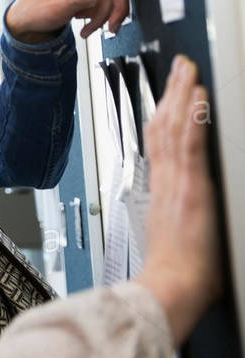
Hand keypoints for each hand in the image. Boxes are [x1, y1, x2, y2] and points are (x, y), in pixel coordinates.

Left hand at [5, 0, 132, 41]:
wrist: (29, 22)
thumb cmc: (37, 9)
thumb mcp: (56, 8)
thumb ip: (76, 0)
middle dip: (117, 7)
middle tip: (113, 27)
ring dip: (104, 18)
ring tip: (88, 31)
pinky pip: (106, 7)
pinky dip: (100, 20)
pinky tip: (87, 28)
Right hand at [135, 55, 221, 344]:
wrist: (171, 288)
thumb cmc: (175, 275)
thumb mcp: (172, 239)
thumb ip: (174, 220)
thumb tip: (180, 218)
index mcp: (161, 192)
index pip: (159, 143)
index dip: (162, 114)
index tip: (168, 95)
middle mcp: (165, 182)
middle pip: (163, 127)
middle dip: (171, 95)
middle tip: (179, 69)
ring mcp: (177, 182)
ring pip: (174, 128)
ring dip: (181, 96)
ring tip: (187, 72)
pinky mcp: (190, 187)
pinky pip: (190, 143)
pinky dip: (193, 117)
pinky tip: (197, 96)